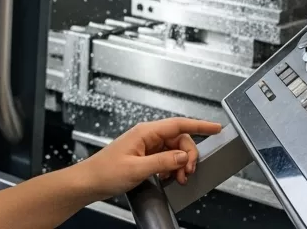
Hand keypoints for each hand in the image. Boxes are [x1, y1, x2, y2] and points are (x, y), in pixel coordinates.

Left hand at [77, 118, 222, 200]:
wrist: (89, 182)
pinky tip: (168, 178)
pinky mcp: (144, 156)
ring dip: (180, 164)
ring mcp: (146, 146)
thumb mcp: (138, 168)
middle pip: (180, 140)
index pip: (179, 124)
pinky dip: (172, 168)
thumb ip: (164, 161)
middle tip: (187, 173)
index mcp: (145, 132)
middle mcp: (147, 136)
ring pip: (174, 151)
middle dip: (188, 156)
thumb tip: (184, 156)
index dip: (200, 125)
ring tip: (177, 178)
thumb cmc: (105, 172)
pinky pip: (166, 159)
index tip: (216, 127)